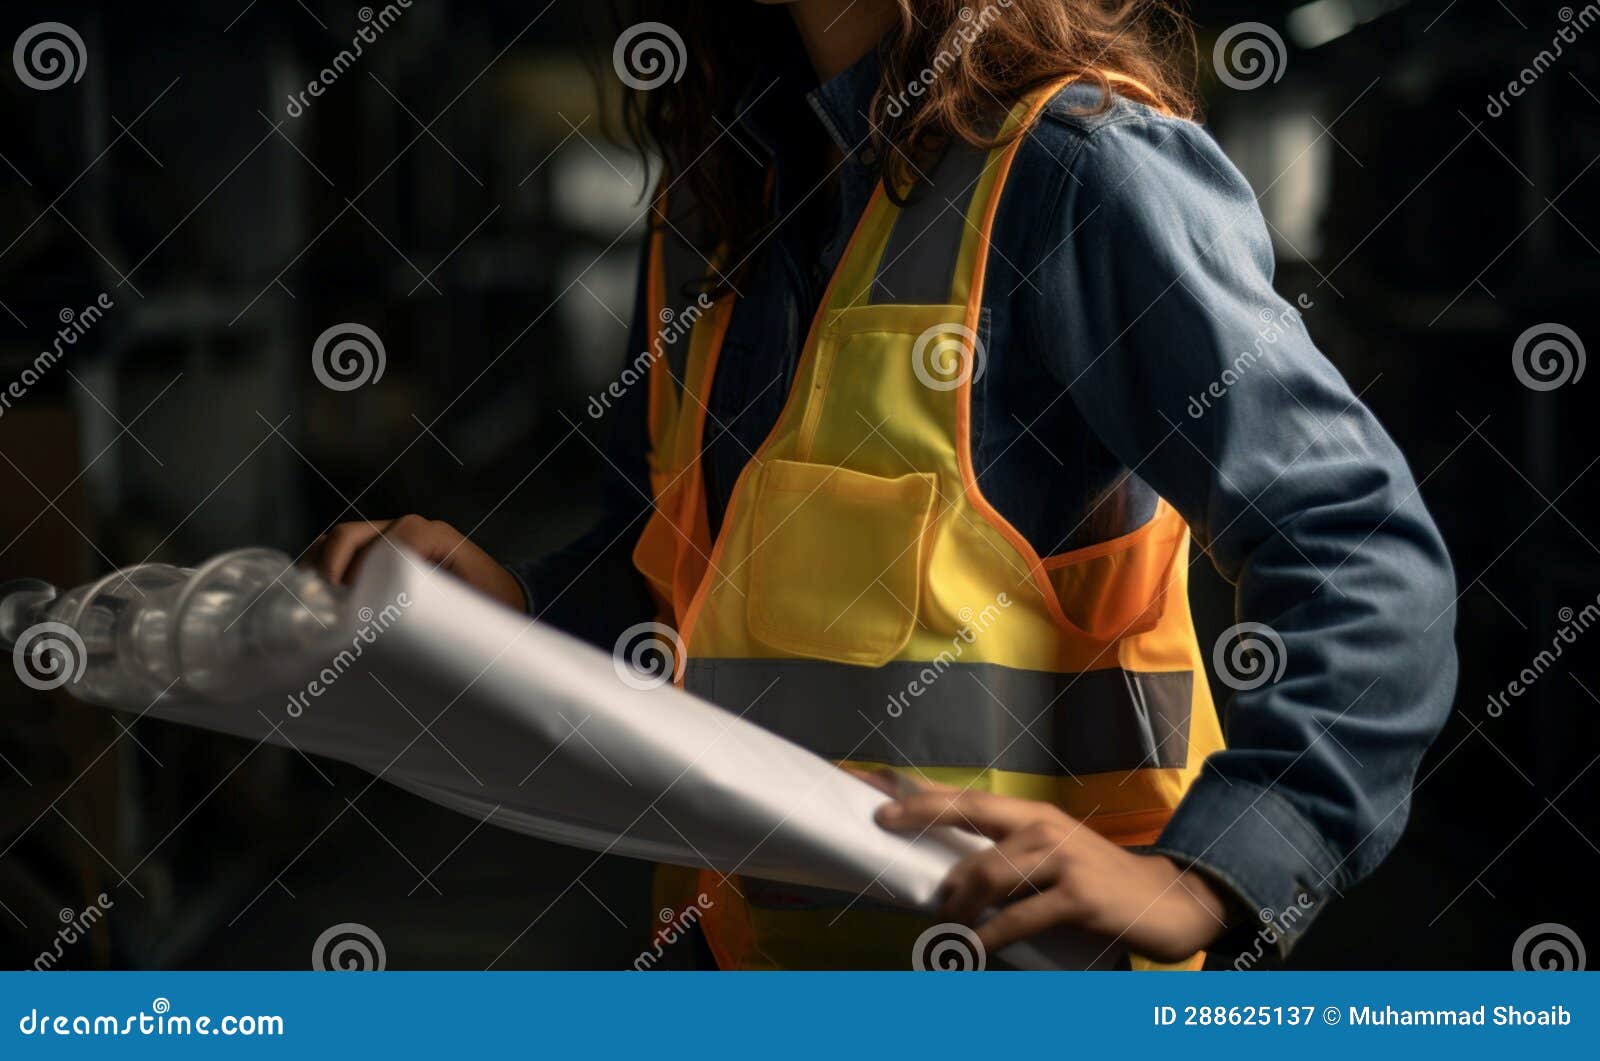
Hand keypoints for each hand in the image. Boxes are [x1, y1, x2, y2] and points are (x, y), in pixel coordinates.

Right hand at [305, 515, 525, 610]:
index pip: (391, 539)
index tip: (352, 602)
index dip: (365, 567)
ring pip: (340, 538)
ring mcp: (393, 533)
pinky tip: (316, 592)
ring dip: (320, 565)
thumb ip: (443, 611)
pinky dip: (323, 564)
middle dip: (331, 566)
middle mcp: (410, 528)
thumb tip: (394, 633)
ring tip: (313, 600)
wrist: (502, 594)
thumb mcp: (474, 607)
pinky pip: (343, 547)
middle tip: (324, 606)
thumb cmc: (492, 604)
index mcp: (435, 536)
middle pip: (352, 534)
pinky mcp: (381, 546)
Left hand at [869, 775, 1235, 961]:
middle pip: (970, 828)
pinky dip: (988, 937)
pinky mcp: (1078, 897)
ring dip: (957, 905)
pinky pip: (1018, 918)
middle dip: (925, 835)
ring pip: (988, 875)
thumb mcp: (1053, 855)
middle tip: (902, 868)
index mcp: (1032, 815)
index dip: (921, 800)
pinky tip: (970, 951)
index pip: (967, 801)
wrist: (1167, 901)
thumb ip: (1009, 856)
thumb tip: (952, 875)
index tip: (880, 806)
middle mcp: (1043, 828)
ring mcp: (1062, 859)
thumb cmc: (1098, 881)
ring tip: (942, 927)